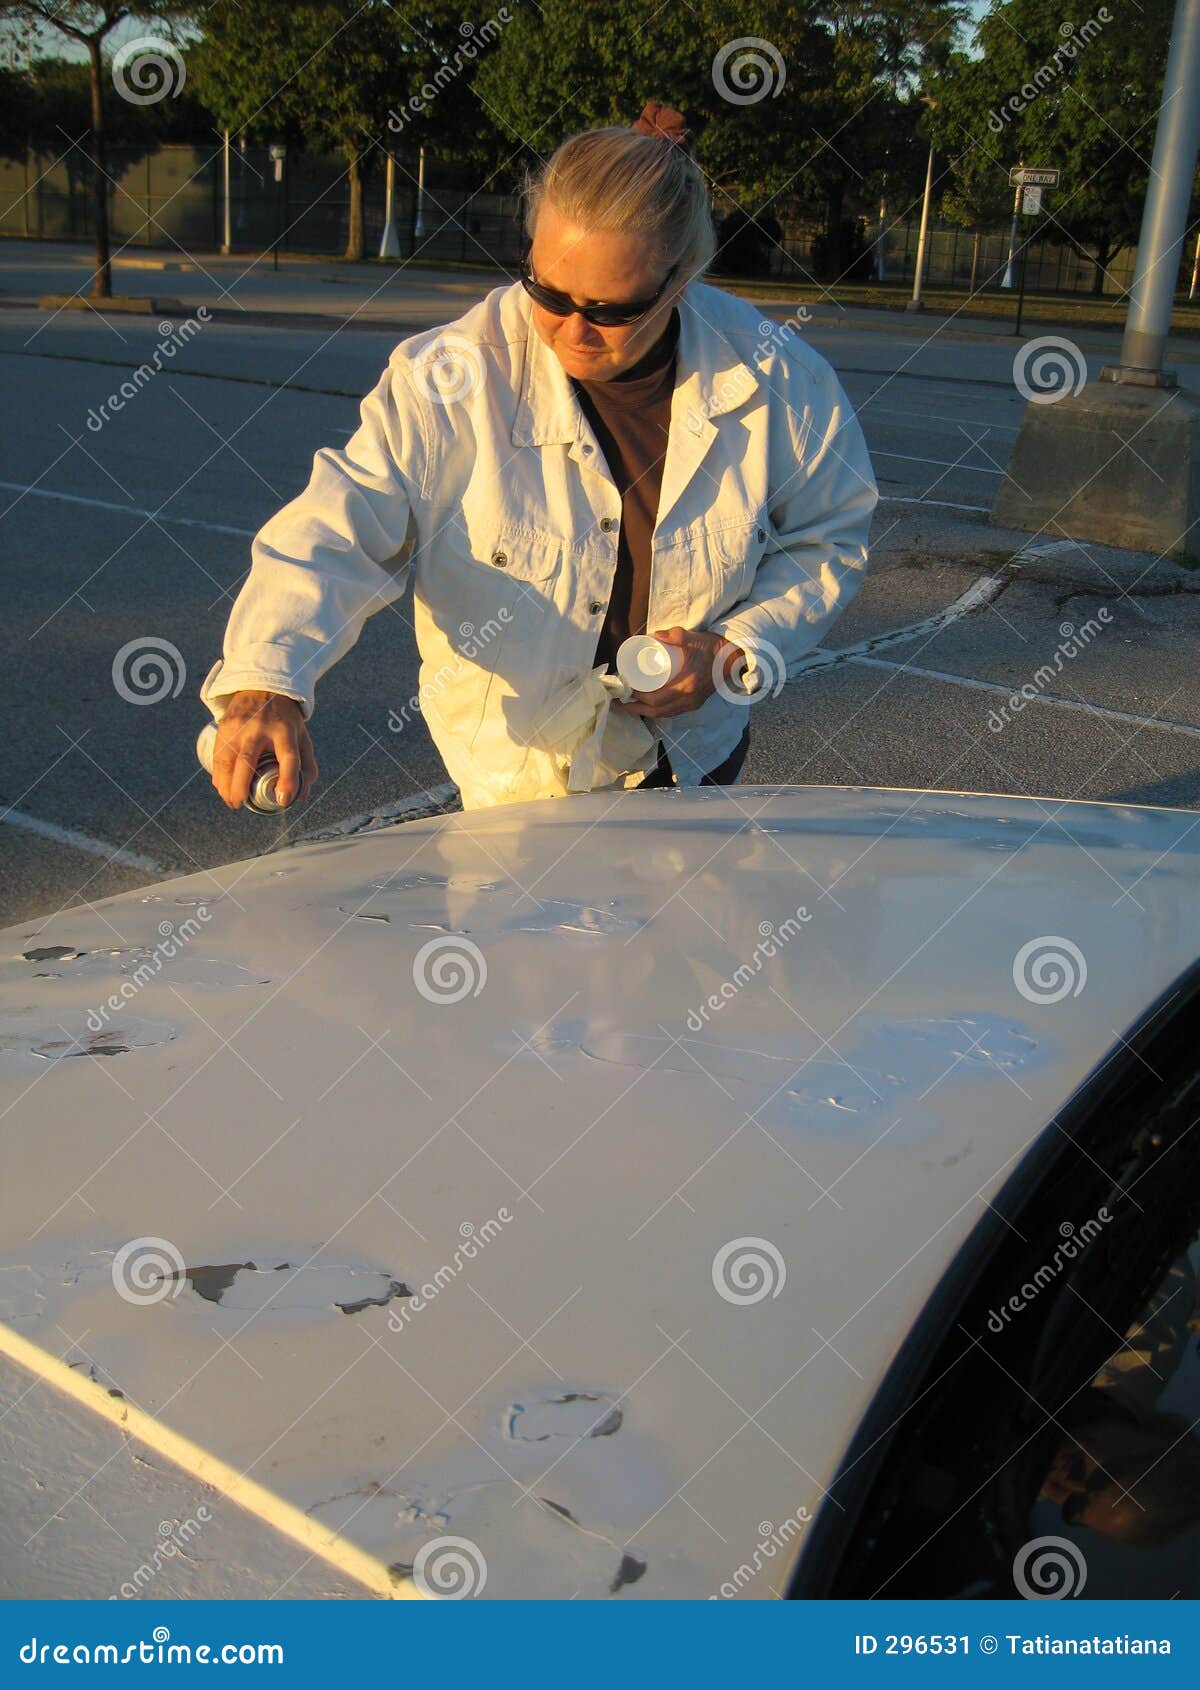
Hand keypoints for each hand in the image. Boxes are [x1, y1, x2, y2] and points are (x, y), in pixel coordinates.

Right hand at [211, 690, 316, 809]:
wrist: (262, 688)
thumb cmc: (285, 721)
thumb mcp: (302, 738)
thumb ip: (307, 768)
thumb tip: (300, 798)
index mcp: (285, 731)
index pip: (288, 757)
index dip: (287, 780)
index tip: (281, 800)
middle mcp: (260, 729)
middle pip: (248, 761)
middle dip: (241, 787)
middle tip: (241, 805)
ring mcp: (239, 727)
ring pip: (227, 760)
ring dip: (225, 785)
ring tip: (231, 802)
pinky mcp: (224, 727)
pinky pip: (217, 756)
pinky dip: (218, 775)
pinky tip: (222, 787)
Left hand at [613, 627, 746, 719]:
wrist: (732, 659)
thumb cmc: (712, 648)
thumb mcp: (694, 638)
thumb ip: (675, 634)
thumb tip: (655, 635)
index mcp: (686, 685)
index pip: (657, 698)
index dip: (639, 697)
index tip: (627, 688)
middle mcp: (689, 699)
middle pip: (657, 711)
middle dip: (636, 709)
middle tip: (621, 701)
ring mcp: (692, 703)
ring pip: (664, 714)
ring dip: (645, 712)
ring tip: (631, 705)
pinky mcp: (694, 704)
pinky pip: (672, 712)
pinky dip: (658, 711)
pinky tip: (648, 707)